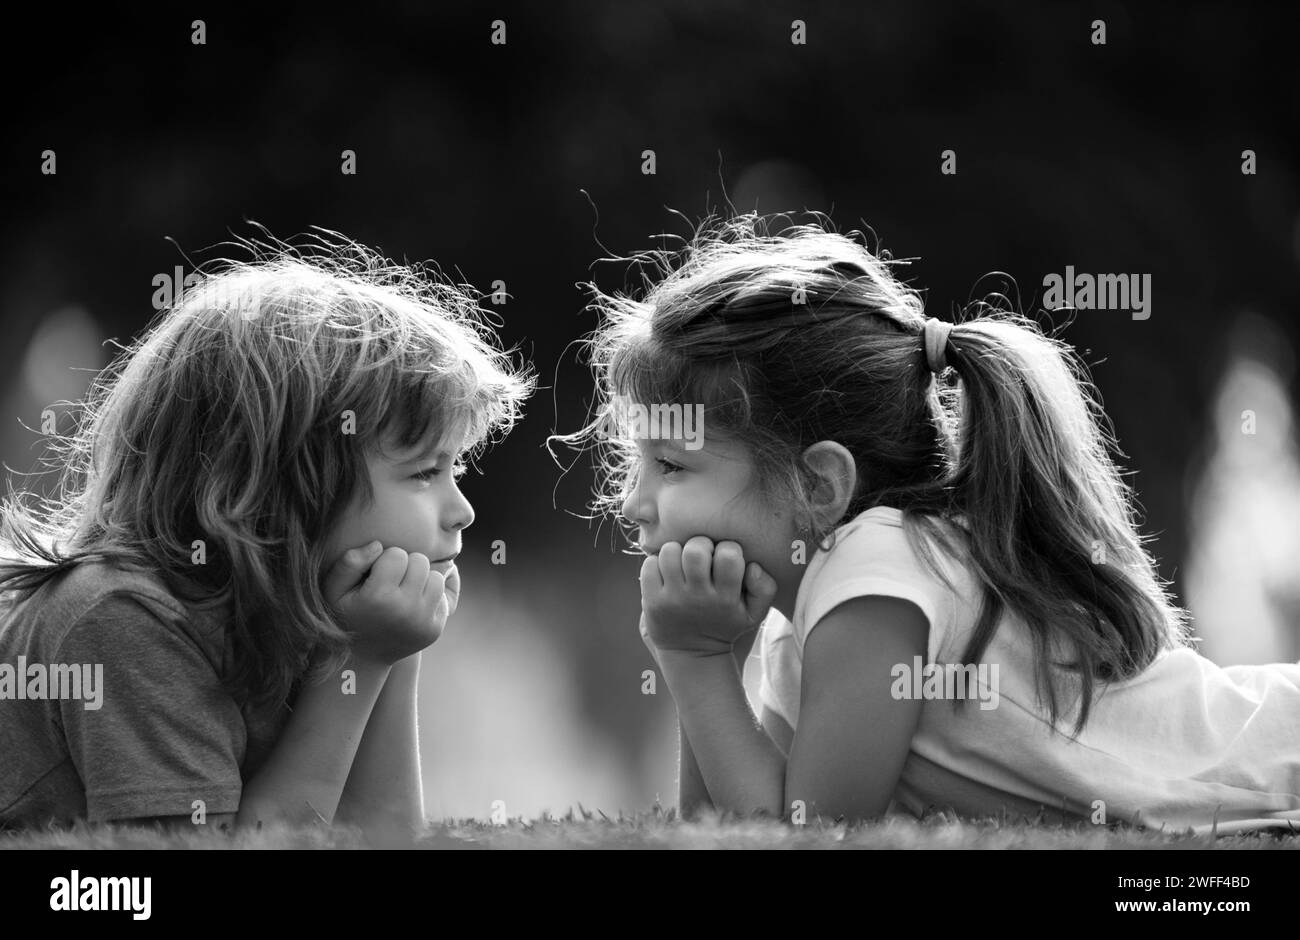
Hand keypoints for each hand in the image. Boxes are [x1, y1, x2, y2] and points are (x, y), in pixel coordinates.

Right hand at [322, 543, 450, 664]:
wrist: (362, 658)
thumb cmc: (345, 616)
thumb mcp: (333, 589)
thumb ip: (350, 562)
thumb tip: (378, 544)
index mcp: (379, 597)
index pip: (398, 554)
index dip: (386, 560)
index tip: (376, 575)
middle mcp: (405, 610)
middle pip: (421, 562)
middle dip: (406, 566)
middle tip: (391, 582)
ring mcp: (423, 621)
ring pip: (436, 577)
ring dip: (421, 579)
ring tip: (403, 592)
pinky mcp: (435, 629)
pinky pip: (441, 596)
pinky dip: (428, 597)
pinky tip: (411, 606)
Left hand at [639, 536, 775, 657]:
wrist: (693, 656)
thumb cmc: (725, 625)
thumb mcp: (754, 614)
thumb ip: (765, 587)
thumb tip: (752, 565)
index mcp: (726, 598)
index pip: (729, 556)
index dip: (728, 549)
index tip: (723, 558)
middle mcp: (698, 598)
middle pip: (695, 550)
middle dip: (700, 545)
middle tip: (701, 557)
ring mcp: (672, 599)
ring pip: (669, 552)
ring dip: (676, 551)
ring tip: (682, 563)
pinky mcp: (651, 601)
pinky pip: (649, 565)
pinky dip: (656, 563)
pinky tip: (666, 574)